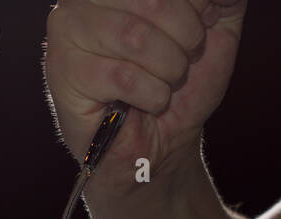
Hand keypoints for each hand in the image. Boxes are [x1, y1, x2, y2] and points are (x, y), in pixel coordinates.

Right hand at [45, 0, 246, 192]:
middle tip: (183, 63)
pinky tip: (147, 103)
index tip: (203, 27)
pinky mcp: (63, 75)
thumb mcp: (217, 25)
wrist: (164, 142)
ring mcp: (66, 34)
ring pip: (134, 37)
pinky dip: (151, 95)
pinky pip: (122, 77)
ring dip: (169, 68)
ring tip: (166, 84)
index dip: (194, 7)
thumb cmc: (181, 82)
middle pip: (153, 1)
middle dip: (186, 38)